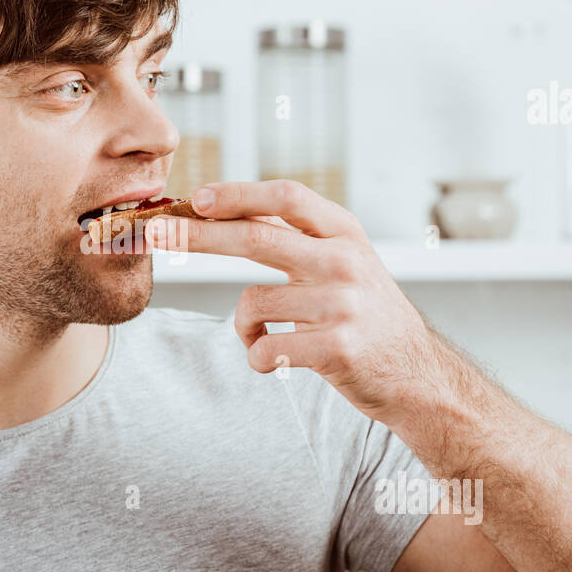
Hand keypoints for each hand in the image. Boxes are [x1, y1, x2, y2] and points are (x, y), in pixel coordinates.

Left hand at [145, 179, 451, 428]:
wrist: (417, 376)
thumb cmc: (365, 316)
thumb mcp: (344, 263)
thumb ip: (295, 239)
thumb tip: (218, 211)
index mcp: (345, 234)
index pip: (287, 198)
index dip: (238, 195)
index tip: (196, 197)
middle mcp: (345, 262)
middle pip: (255, 239)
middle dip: (196, 235)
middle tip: (154, 233)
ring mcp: (342, 305)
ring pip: (251, 304)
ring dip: (244, 327)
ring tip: (267, 338)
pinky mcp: (336, 348)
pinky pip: (264, 348)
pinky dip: (257, 357)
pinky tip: (278, 362)